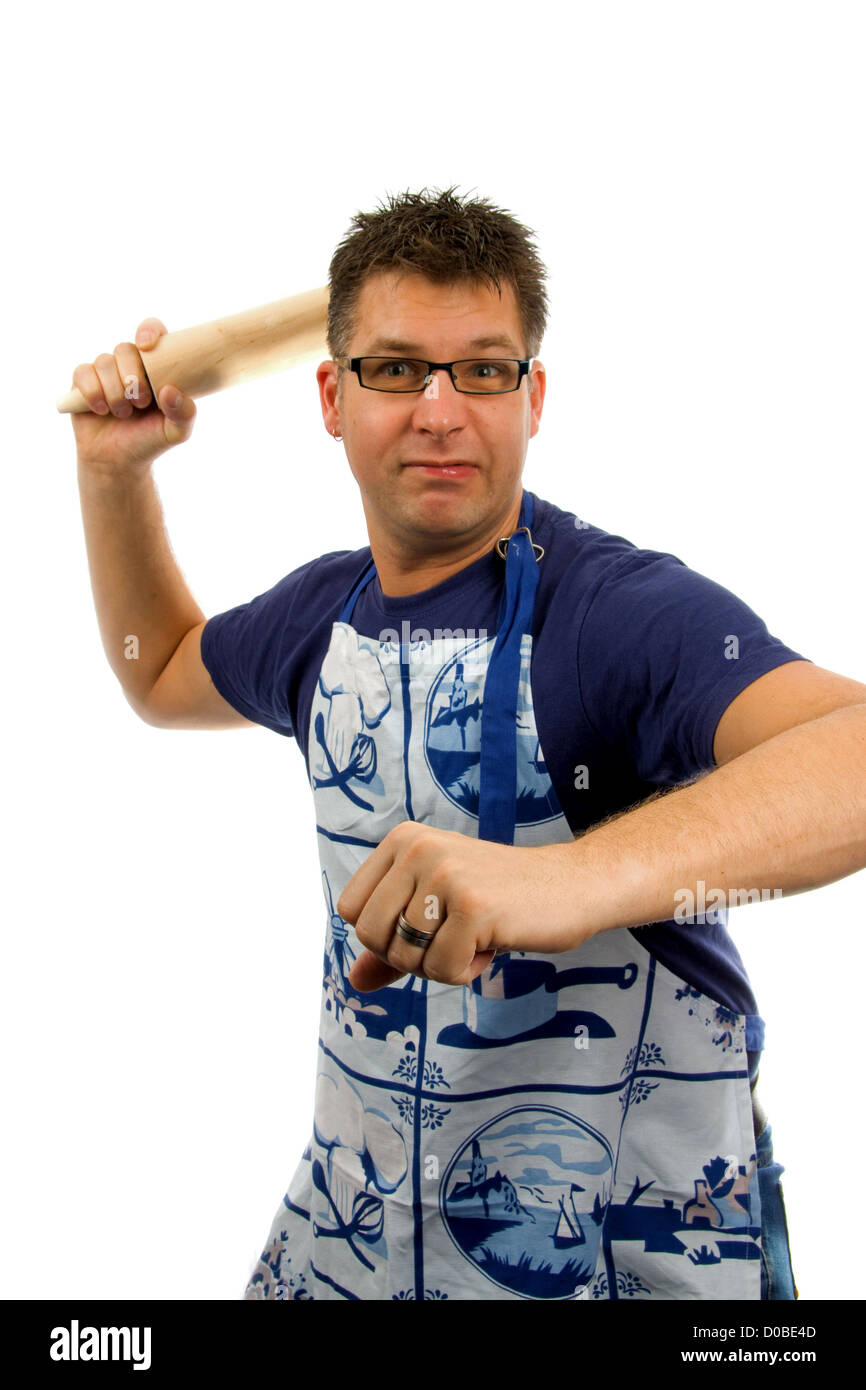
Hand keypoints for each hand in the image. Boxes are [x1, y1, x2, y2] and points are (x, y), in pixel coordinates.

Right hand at [70, 318, 195, 473]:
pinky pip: (83, 373)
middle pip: (125, 348)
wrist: (119, 461)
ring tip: (122, 414)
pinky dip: (92, 393)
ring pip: (104, 362)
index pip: (152, 331)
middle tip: (140, 403)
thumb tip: (170, 391)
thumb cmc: (150, 440)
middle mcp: (129, 363)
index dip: (148, 331)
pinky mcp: (83, 381)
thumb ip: (184, 413)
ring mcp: (105, 371)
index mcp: (155, 366)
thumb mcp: (176, 432)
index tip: (147, 346)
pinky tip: (100, 409)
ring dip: (114, 392)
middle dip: (131, 378)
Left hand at [336, 821, 592, 991]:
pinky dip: (466, 971)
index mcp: (402, 840)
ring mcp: (444, 875)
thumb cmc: (499, 900)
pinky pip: (442, 969)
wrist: (571, 885)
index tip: (427, 924)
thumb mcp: (437, 910)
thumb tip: (354, 982)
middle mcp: (417, 849)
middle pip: (371, 936)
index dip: (385, 935)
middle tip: (451, 937)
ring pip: (405, 958)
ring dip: (442, 964)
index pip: (352, 910)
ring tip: (476, 935)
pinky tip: (492, 942)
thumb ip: (392, 943)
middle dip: (410, 955)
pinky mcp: (473, 906)